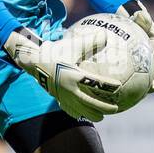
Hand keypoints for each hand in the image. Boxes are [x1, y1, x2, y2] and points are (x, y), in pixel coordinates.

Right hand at [4, 26, 120, 121]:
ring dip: (92, 114)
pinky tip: (82, 116)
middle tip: (115, 109)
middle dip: (103, 107)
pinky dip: (76, 114)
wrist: (34, 62)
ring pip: (80, 109)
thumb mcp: (72, 45)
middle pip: (90, 102)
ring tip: (101, 118)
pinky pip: (68, 109)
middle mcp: (69, 88)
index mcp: (74, 75)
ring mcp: (63, 96)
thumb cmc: (55, 52)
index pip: (95, 83)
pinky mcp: (57, 98)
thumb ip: (89, 42)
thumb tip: (105, 35)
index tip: (119, 87)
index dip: (108, 86)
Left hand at [118, 1, 153, 92]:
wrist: (130, 26)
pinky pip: (143, 83)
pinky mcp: (143, 73)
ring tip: (140, 95)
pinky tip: (126, 94)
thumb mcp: (139, 19)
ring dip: (150, 88)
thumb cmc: (136, 22)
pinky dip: (138, 88)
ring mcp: (152, 68)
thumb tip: (139, 14)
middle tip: (151, 87)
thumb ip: (142, 18)